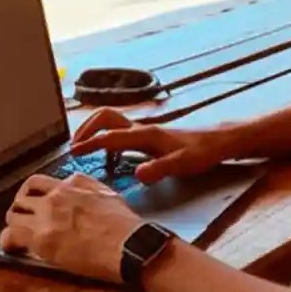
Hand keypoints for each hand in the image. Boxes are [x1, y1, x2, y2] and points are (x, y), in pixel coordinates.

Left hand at [0, 173, 141, 282]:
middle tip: (24, 216)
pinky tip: (11, 246)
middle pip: (24, 193)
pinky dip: (8, 241)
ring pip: (13, 213)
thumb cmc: (125, 224)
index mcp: (73, 183)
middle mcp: (56, 195)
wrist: (127, 243)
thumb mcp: (109, 194)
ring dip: (14, 222)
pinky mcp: (41, 238)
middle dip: (22, 205)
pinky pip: (11, 235)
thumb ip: (89, 188)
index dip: (37, 194)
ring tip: (17, 232)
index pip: (43, 182)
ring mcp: (46, 215)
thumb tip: (80, 191)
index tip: (39, 203)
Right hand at [70, 108, 235, 183]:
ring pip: (111, 120)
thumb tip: (136, 175)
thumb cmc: (201, 153)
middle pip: (105, 117)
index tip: (73, 153)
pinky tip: (107, 151)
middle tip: (74, 147)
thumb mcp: (182, 165)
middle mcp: (141, 128)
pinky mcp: (148, 134)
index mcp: (145, 135)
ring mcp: (144, 129)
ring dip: (94, 128)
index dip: (90, 144)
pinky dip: (106, 134)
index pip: (109, 137)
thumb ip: (159, 169)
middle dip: (86, 128)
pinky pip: (119, 128)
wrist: (217, 141)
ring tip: (83, 146)